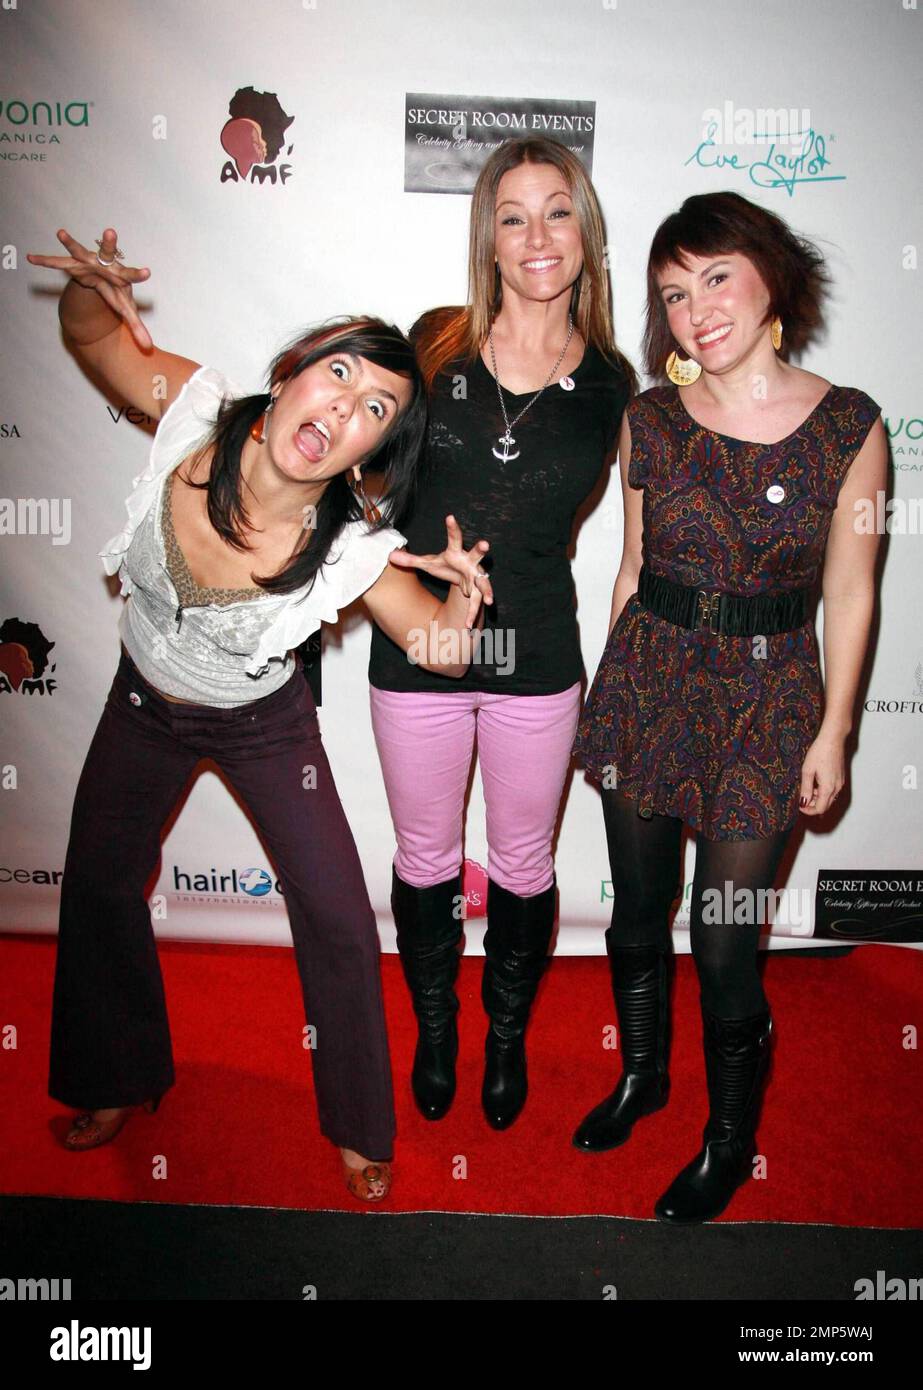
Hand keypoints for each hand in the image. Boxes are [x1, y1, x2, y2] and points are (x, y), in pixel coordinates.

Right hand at [27, 227, 151, 349]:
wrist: (103, 278)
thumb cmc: (117, 291)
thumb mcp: (126, 309)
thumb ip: (137, 327)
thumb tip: (148, 348)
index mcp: (120, 276)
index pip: (131, 276)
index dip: (138, 275)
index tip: (147, 273)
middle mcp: (105, 264)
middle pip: (107, 254)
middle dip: (108, 244)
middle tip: (110, 232)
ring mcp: (88, 262)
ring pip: (79, 251)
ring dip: (70, 243)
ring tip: (60, 233)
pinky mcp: (74, 264)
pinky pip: (57, 263)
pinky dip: (45, 261)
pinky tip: (31, 258)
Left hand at [389, 514, 493, 628]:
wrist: (463, 578)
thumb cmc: (447, 566)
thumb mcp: (428, 563)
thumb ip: (410, 560)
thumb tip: (389, 556)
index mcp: (456, 552)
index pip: (454, 537)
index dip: (452, 527)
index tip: (450, 517)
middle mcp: (469, 563)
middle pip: (477, 554)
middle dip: (481, 550)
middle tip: (485, 544)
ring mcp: (476, 577)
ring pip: (483, 582)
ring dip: (487, 590)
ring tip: (490, 599)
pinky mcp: (478, 592)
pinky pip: (476, 604)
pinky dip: (472, 614)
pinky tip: (468, 625)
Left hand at [799, 731, 846, 816]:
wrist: (833, 739)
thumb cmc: (819, 753)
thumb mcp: (807, 771)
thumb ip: (806, 788)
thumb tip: (803, 802)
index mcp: (828, 788)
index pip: (820, 809)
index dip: (809, 811)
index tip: (799, 806)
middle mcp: (837, 788)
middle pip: (826, 806)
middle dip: (813, 806)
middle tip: (802, 798)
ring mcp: (840, 783)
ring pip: (830, 799)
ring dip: (818, 798)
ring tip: (807, 788)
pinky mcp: (841, 778)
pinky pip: (833, 791)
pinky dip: (823, 792)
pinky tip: (815, 782)